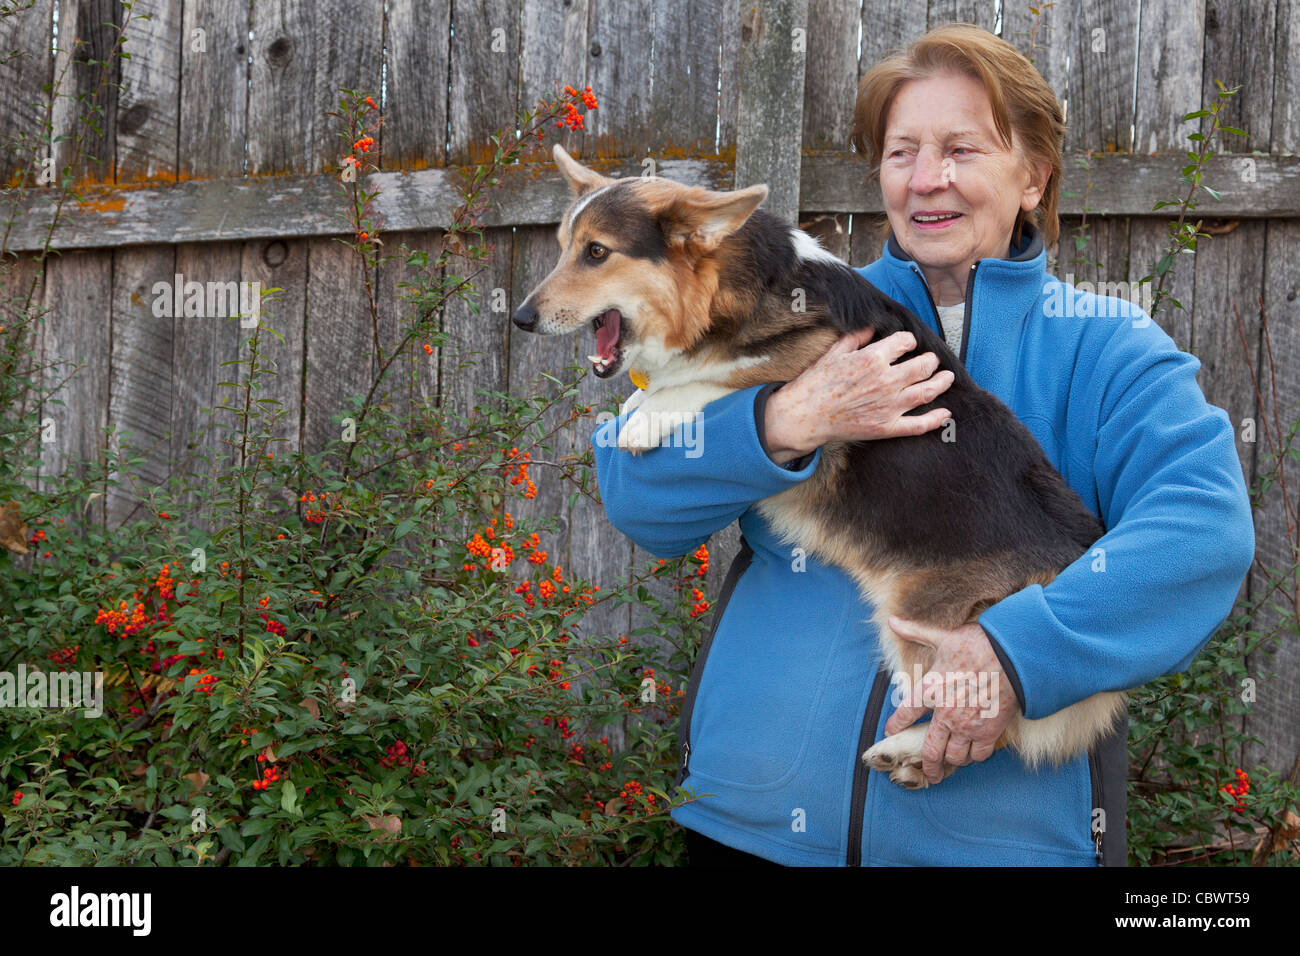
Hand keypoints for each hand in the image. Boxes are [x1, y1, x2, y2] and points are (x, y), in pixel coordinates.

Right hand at [763, 328, 954, 461]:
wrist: (805, 416)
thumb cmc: (816, 382)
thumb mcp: (834, 352)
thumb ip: (857, 337)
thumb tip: (873, 327)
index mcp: (873, 358)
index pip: (905, 343)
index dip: (908, 341)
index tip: (908, 344)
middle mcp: (886, 380)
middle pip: (923, 366)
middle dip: (931, 360)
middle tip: (932, 360)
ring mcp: (889, 406)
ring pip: (927, 392)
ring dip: (942, 383)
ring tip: (948, 378)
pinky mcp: (887, 427)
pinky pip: (918, 425)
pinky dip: (936, 419)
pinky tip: (946, 413)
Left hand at [883, 615, 1019, 784]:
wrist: (1012, 656)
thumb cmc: (977, 644)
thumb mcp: (942, 637)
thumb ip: (915, 632)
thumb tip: (892, 621)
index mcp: (929, 690)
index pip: (904, 715)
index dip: (895, 726)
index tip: (891, 732)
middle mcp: (945, 714)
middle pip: (930, 750)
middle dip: (927, 764)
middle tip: (928, 772)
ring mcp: (967, 726)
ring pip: (954, 757)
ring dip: (952, 761)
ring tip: (951, 761)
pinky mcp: (989, 732)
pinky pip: (979, 755)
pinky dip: (975, 757)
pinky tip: (974, 753)